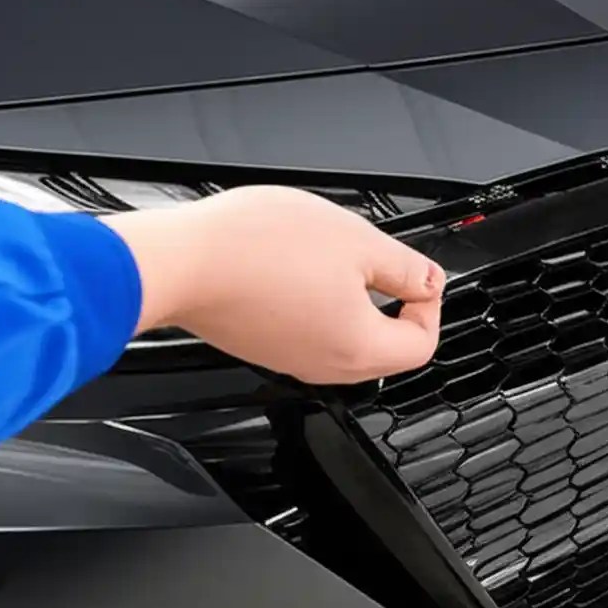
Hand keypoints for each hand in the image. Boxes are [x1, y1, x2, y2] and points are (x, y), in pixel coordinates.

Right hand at [102, 186, 444, 383]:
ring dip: (353, 301)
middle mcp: (327, 366)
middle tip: (379, 263)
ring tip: (334, 258)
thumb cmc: (258, 248)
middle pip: (387, 348)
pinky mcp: (263, 346)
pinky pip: (309, 333)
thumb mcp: (357, 241)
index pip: (422, 345)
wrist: (178, 262)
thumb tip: (429, 281)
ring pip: (346, 339)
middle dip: (393, 304)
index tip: (416, 274)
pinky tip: (298, 268)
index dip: (428, 305)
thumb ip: (405, 267)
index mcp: (359, 348)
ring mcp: (291, 360)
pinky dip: (316, 305)